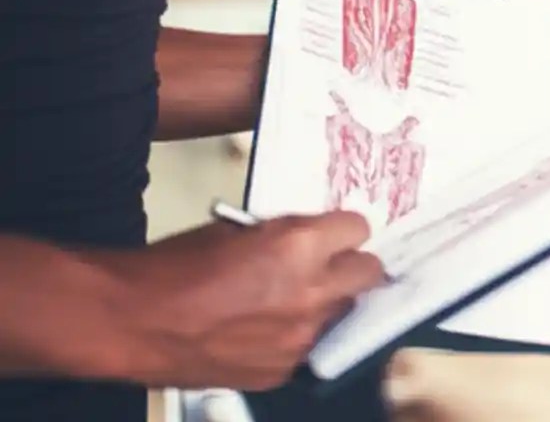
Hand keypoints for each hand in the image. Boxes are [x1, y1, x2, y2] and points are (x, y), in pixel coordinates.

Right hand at [98, 211, 383, 389]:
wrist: (133, 322)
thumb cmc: (173, 269)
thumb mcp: (236, 230)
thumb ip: (282, 235)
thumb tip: (304, 239)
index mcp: (299, 246)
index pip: (358, 229)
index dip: (344, 230)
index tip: (336, 234)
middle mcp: (311, 291)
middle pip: (369, 273)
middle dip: (352, 266)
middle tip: (331, 265)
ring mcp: (300, 336)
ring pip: (342, 313)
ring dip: (326, 302)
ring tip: (290, 300)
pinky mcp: (284, 369)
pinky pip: (310, 347)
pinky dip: (296, 336)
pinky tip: (265, 329)